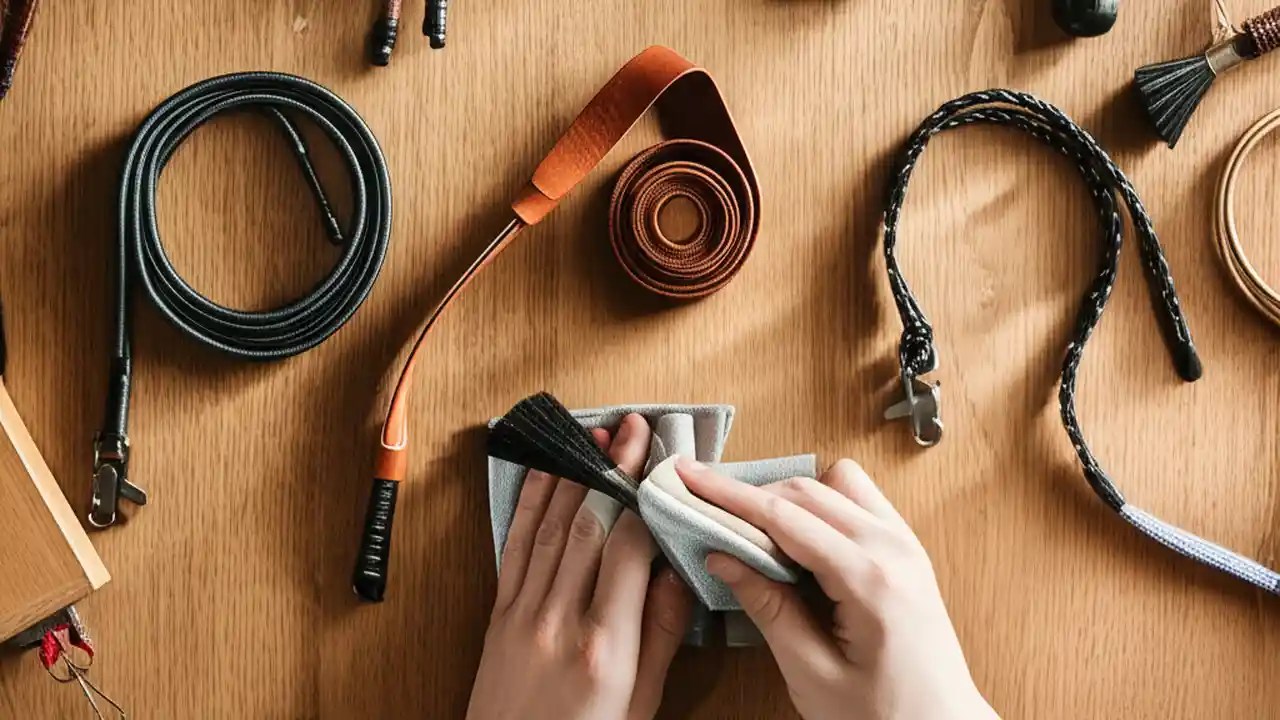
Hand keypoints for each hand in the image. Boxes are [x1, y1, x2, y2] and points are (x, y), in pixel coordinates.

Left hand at [467, 414, 694, 719]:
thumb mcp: (641, 701)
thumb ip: (661, 633)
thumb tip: (680, 572)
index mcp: (604, 646)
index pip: (629, 550)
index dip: (646, 499)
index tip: (663, 464)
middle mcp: (560, 621)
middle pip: (589, 525)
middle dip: (612, 468)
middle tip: (633, 427)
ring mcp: (524, 614)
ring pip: (550, 526)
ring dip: (572, 473)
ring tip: (593, 434)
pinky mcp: (500, 615)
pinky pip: (516, 547)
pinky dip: (531, 504)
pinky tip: (544, 473)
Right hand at [678, 458, 996, 719]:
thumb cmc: (885, 716)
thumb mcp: (813, 674)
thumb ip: (769, 608)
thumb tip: (723, 556)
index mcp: (870, 579)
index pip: (785, 516)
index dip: (729, 495)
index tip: (690, 478)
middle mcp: (894, 547)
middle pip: (807, 489)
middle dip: (752, 494)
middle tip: (706, 509)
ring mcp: (905, 543)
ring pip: (835, 483)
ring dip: (790, 496)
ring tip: (753, 530)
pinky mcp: (906, 549)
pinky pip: (857, 500)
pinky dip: (820, 505)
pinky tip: (797, 539)